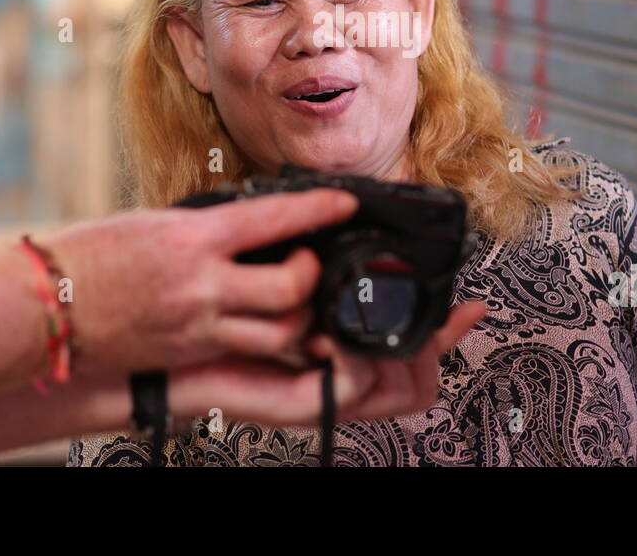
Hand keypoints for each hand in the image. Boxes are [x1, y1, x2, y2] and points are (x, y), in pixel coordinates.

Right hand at [48, 188, 356, 371]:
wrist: (43, 306)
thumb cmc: (89, 256)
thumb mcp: (153, 223)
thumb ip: (204, 228)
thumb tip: (248, 226)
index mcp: (192, 238)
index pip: (275, 218)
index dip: (320, 207)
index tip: (345, 201)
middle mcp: (201, 284)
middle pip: (291, 287)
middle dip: (312, 273)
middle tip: (309, 260)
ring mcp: (198, 324)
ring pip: (280, 331)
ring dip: (300, 314)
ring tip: (293, 296)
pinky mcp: (191, 353)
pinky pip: (246, 348)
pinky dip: (266, 335)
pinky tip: (263, 321)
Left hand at [167, 301, 486, 426]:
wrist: (164, 351)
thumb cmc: (214, 315)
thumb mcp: (279, 282)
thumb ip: (319, 271)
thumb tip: (350, 233)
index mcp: (340, 354)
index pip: (412, 357)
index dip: (448, 335)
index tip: (471, 306)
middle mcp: (339, 381)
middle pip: (419, 381)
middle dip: (433, 346)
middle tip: (429, 315)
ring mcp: (325, 397)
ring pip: (398, 387)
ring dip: (396, 352)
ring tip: (368, 321)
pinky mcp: (300, 404)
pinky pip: (353, 389)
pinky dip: (356, 362)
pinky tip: (336, 337)